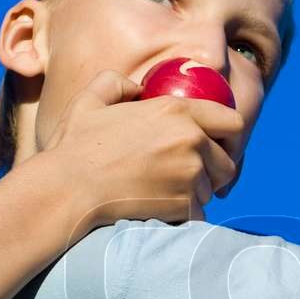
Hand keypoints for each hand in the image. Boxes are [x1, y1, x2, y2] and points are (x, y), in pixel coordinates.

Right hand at [34, 69, 244, 231]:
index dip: (229, 137)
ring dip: (194, 193)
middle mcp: (191, 139)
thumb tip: (137, 88)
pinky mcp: (185, 203)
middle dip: (213, 170)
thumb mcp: (90, 101)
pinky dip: (183, 214)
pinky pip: (198, 212)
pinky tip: (158, 208)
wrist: (67, 189)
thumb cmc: (74, 146)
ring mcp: (190, 173)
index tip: (219, 147)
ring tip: (163, 191)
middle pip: (228, 161)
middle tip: (189, 176)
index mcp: (176, 111)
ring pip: (211, 189)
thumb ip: (116, 84)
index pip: (232, 122)